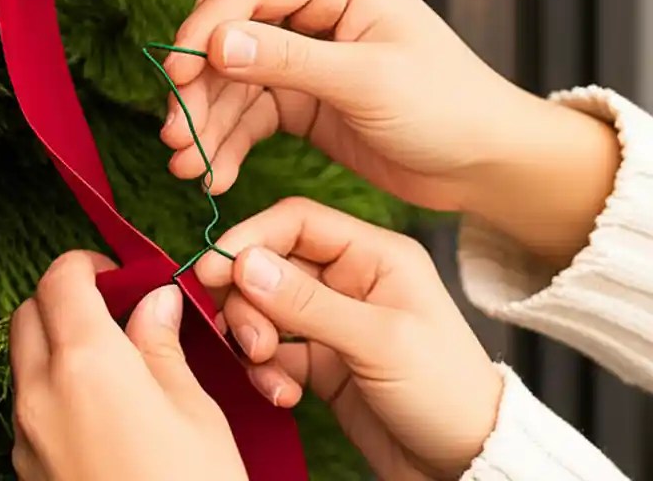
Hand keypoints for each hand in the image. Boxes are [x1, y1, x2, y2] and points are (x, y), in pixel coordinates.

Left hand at [9, 251, 245, 480]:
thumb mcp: (194, 411)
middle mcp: (42, 391)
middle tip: (111, 310)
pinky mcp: (26, 468)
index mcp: (87, 362)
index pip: (60, 280)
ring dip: (54, 344)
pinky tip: (99, 411)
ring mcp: (26, 434)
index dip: (86, 265)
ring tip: (112, 363)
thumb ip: (161, 345)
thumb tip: (154, 302)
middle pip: (27, 313)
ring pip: (23, 361)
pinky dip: (52, 388)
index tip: (117, 274)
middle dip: (62, 298)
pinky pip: (27, 407)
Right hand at [162, 0, 618, 266]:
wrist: (486, 166)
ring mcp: (305, 55)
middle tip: (174, 136)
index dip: (205, 29)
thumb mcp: (367, 82)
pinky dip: (227, 145)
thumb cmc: (448, 108)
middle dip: (197, 89)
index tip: (175, 76)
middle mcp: (316, 9)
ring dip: (205, 124)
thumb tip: (215, 44)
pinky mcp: (301, 99)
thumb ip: (288, 61)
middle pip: (230, 37)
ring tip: (187, 168)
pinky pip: (248, 116)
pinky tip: (213, 177)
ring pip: (231, 82)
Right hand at [195, 198, 501, 479]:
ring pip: (264, 310)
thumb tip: (243, 263)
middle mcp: (351, 281)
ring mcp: (333, 322)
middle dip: (248, 301)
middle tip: (250, 340)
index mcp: (375, 256)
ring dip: (253, 338)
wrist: (467, 463)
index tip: (212, 270)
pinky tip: (283, 395)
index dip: (249, 240)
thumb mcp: (378, 341)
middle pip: (270, 266)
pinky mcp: (322, 363)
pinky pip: (272, 354)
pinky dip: (265, 372)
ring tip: (267, 370)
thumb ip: (306, 302)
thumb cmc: (446, 392)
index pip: (297, 223)